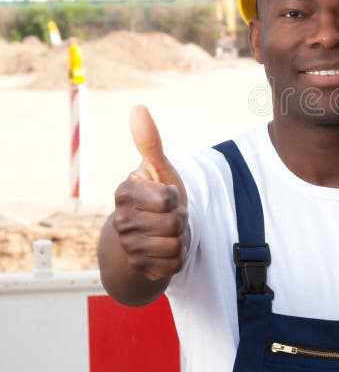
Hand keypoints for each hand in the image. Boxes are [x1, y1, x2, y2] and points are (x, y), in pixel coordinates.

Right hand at [111, 105, 188, 280]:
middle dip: (180, 218)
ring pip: (176, 244)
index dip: (175, 197)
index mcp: (124, 193)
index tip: (166, 196)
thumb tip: (138, 108)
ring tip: (168, 233)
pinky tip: (166, 250)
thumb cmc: (157, 197)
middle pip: (175, 223)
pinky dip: (178, 257)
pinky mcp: (139, 267)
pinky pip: (173, 263)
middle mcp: (120, 221)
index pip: (169, 198)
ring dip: (181, 238)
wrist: (150, 235)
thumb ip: (150, 142)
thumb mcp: (159, 169)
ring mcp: (128, 246)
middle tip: (169, 216)